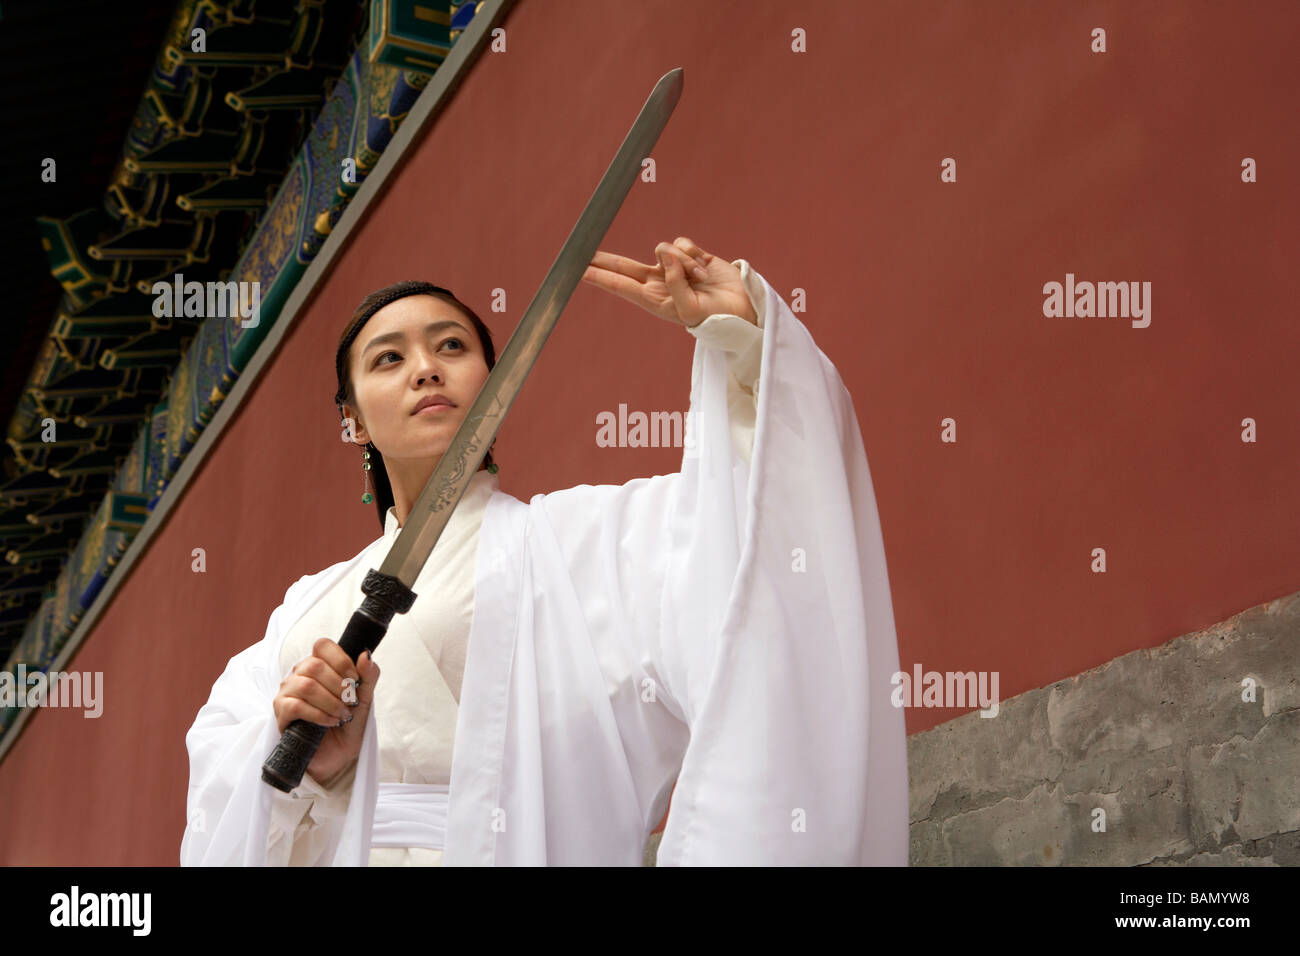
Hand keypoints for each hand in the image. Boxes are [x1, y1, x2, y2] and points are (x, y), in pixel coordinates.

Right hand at [272, 639, 379, 786]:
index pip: (323, 646)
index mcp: (319, 664)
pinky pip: (296, 706)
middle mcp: (299, 674)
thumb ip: (368, 675)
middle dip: (338, 686)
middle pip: (314, 665)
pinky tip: (330, 722)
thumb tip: (365, 654)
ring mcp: (287, 692)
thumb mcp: (365, 697)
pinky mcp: (281, 713)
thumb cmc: (349, 721)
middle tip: (350, 703)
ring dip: (330, 702)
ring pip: (306, 685)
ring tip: (342, 715)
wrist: (338, 753)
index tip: (355, 680)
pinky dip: (318, 714)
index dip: (341, 660)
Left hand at [581, 236, 756, 328]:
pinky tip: (704, 267)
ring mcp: (674, 268)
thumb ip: (674, 282)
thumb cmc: (715, 317)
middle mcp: (659, 283)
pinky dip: (692, 253)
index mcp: (654, 300)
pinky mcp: (690, 256)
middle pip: (626, 266)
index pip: (620, 286)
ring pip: (663, 249)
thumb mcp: (690, 309)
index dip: (599, 277)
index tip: (578, 271)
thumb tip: (664, 253)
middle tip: (581, 252)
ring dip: (682, 260)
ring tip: (699, 279)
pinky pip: (681, 243)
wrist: (743, 310)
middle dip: (606, 260)